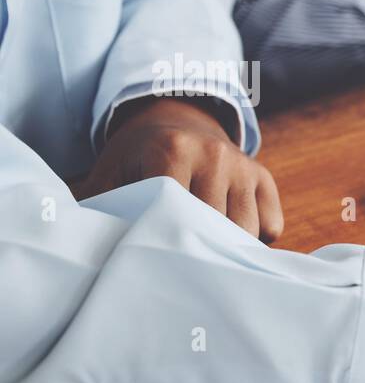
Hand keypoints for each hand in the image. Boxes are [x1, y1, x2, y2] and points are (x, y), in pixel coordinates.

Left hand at [79, 97, 283, 241]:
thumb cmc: (135, 160)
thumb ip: (95, 208)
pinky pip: (270, 226)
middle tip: (179, 263)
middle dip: (200, 248)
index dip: (169, 242)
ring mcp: (243, 165)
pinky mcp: (264, 176)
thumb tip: (76, 248)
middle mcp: (215, 154)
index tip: (157, 258)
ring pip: (248, 231)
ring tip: (203, 248)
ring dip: (228, 246)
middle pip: (218, 228)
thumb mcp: (108, 176)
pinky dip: (254, 238)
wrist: (175, 120)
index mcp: (172, 150)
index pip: (180, 214)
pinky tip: (228, 233)